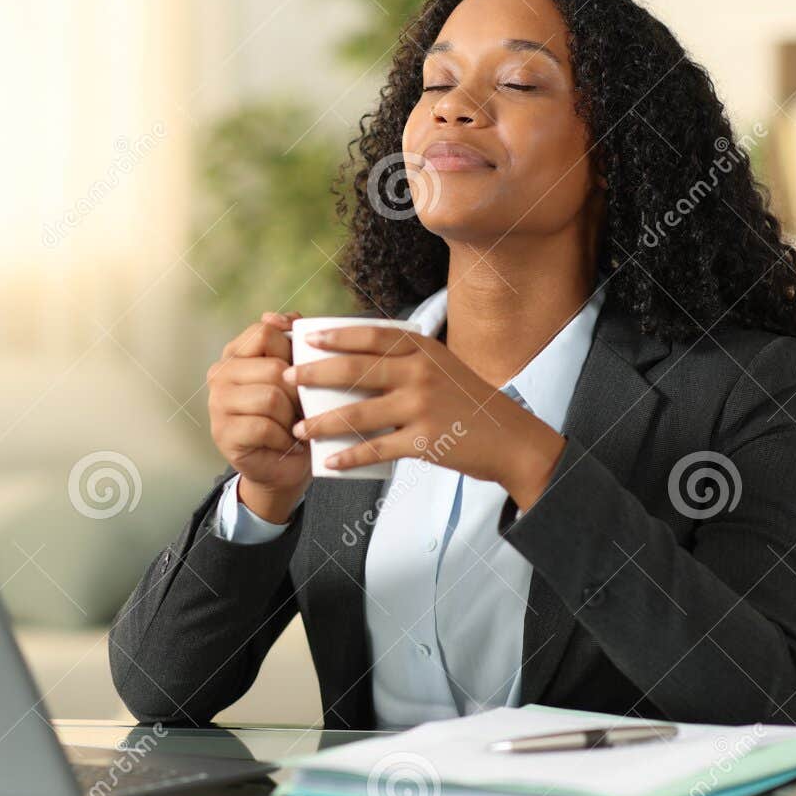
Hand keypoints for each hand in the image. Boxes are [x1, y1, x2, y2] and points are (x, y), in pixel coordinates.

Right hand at [206, 311, 310, 523]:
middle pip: (273, 368)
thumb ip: (292, 342)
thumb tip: (285, 317)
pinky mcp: (223, 433)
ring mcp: (217, 404)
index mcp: (236, 354)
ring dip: (292, 417)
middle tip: (303, 410)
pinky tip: (285, 443)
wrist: (285, 466)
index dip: (292, 349)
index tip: (301, 369)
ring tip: (294, 427)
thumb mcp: (297, 375)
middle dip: (298, 392)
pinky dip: (283, 438)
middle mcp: (220, 374)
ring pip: (270, 397)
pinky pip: (263, 426)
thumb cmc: (294, 417)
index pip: (265, 332)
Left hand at [283, 325, 565, 507]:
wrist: (509, 438)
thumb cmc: (466, 402)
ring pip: (359, 411)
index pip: (369, 335)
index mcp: (422, 349)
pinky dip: (350, 455)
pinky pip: (377, 447)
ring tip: (298, 428)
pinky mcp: (424, 439)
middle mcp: (420, 371)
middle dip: (315, 373)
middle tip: (286, 378)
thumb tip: (353, 358)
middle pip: (356, 369)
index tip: (303, 337)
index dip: (334, 335)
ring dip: (323, 421)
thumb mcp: (440, 367)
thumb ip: (405, 359)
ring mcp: (421, 405)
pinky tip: (331, 460)